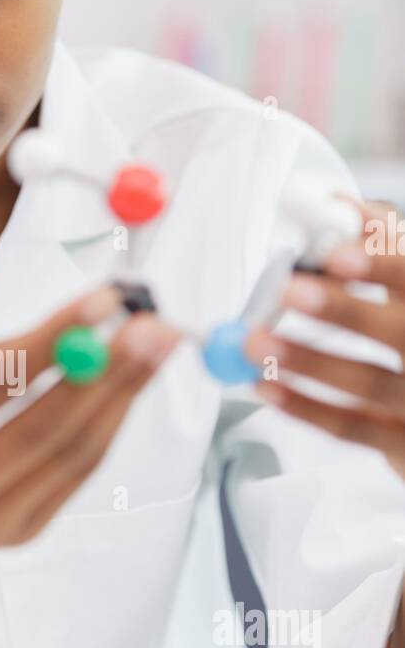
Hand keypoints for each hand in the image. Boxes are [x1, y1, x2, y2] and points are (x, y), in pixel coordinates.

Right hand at [0, 287, 180, 548]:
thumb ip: (1, 357)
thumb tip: (87, 322)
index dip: (54, 341)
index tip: (105, 300)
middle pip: (44, 429)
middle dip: (107, 373)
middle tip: (153, 327)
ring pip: (72, 456)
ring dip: (122, 396)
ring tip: (157, 346)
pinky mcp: (20, 535)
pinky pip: (77, 475)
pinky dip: (108, 425)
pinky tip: (128, 387)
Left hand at [244, 200, 404, 480]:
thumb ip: (386, 246)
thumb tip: (335, 202)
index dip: (382, 262)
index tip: (336, 253)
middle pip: (400, 333)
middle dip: (344, 310)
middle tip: (289, 290)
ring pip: (371, 384)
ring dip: (310, 360)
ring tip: (256, 339)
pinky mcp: (404, 445)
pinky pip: (352, 428)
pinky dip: (306, 407)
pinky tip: (265, 385)